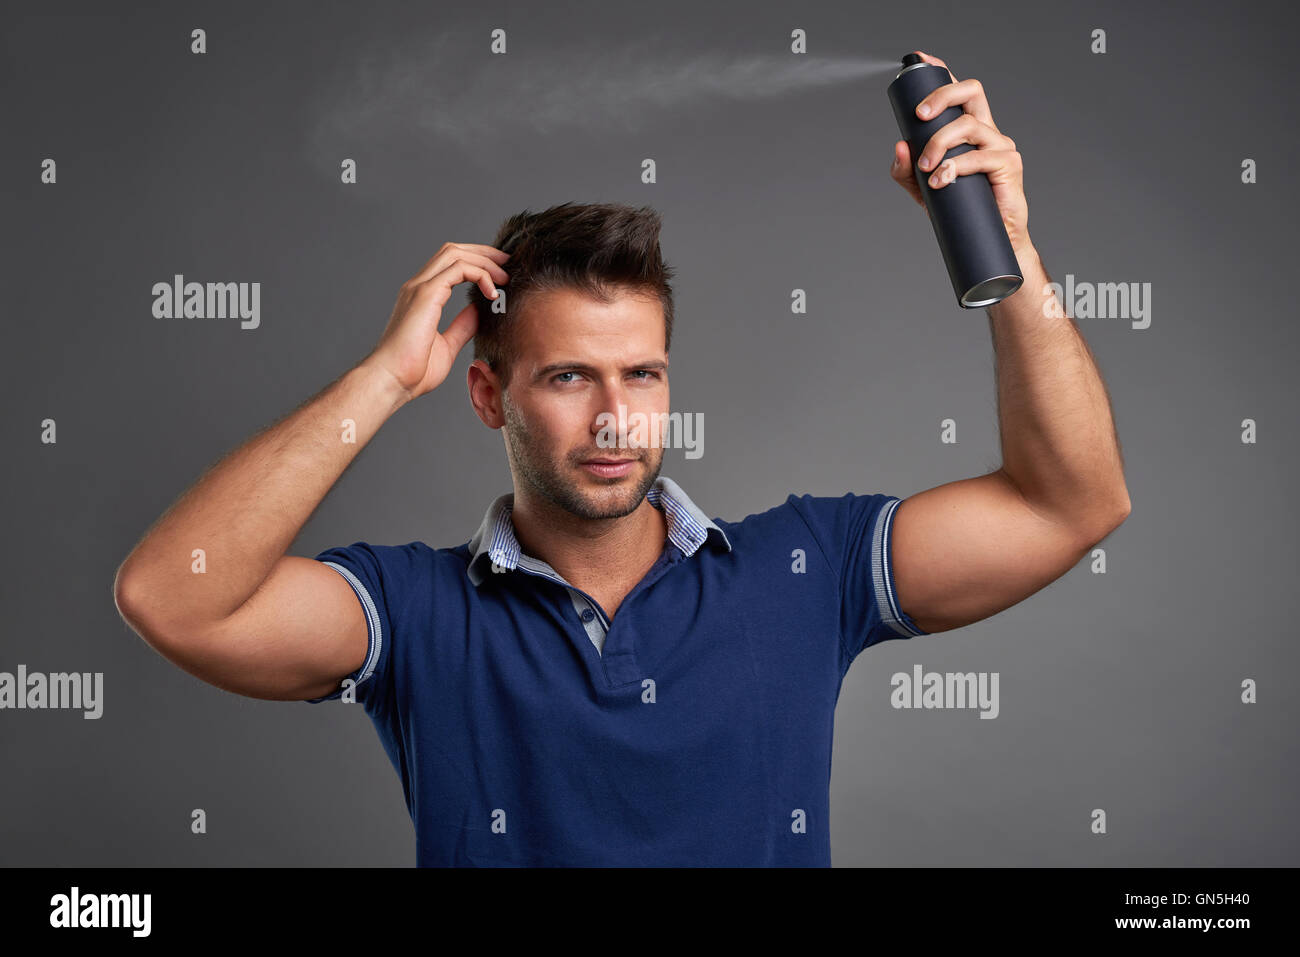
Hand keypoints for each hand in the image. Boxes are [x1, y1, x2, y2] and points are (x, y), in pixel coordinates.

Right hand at [364, 242, 510, 400]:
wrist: (392, 381)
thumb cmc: (413, 371)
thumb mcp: (447, 345)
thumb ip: (462, 326)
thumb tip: (478, 312)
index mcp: (422, 297)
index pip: (450, 263)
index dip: (477, 262)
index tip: (500, 273)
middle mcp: (418, 287)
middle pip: (453, 251)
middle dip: (484, 253)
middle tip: (508, 264)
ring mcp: (420, 288)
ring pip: (455, 254)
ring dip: (485, 261)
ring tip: (504, 277)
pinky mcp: (426, 294)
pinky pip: (459, 269)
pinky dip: (480, 274)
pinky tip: (493, 292)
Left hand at [889, 50, 1030, 254]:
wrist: (989, 239)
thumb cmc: (959, 209)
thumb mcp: (923, 190)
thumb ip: (907, 170)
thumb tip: (899, 146)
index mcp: (968, 130)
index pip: (958, 91)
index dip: (941, 71)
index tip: (920, 60)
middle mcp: (987, 130)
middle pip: (971, 90)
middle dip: (942, 96)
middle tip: (920, 117)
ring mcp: (1000, 145)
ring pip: (969, 125)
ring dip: (940, 143)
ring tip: (927, 169)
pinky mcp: (1009, 165)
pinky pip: (980, 156)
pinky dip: (956, 167)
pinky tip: (941, 181)